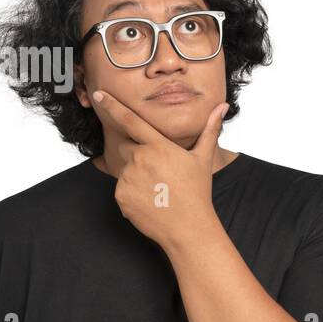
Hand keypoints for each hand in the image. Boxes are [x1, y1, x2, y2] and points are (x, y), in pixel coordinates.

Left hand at [90, 89, 228, 251]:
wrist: (188, 227)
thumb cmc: (197, 192)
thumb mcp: (203, 158)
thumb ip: (210, 129)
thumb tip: (223, 106)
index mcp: (159, 147)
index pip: (130, 120)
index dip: (112, 105)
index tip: (99, 94)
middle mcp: (140, 159)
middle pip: (127, 148)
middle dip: (138, 155)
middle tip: (159, 174)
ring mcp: (128, 178)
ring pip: (125, 169)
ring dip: (136, 176)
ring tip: (158, 190)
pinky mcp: (120, 196)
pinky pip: (121, 188)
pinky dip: (132, 193)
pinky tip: (150, 201)